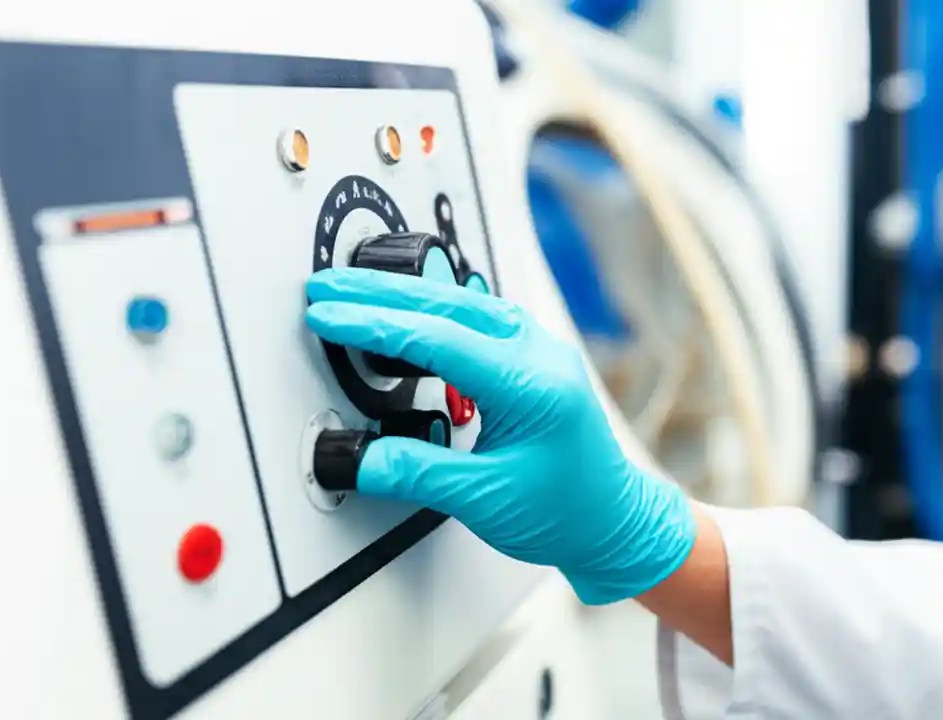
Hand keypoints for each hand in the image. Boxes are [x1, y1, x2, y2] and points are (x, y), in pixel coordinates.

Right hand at [305, 268, 695, 603]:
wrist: (617, 522)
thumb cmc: (571, 512)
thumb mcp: (484, 499)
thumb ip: (417, 473)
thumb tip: (359, 456)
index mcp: (531, 384)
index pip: (437, 338)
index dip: (375, 324)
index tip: (327, 315)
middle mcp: (539, 355)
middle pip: (448, 305)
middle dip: (380, 291)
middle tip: (325, 285)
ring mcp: (539, 351)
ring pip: (464, 304)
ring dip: (406, 294)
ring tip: (353, 288)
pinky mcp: (533, 360)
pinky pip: (479, 318)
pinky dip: (435, 310)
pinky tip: (409, 307)